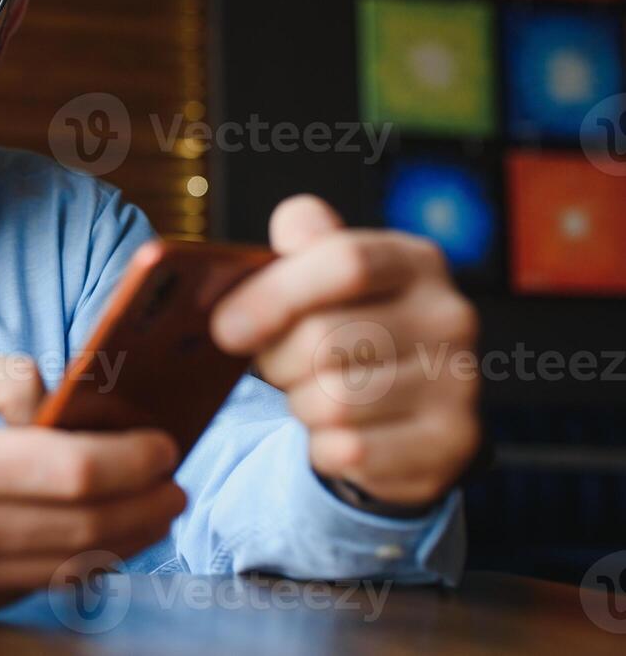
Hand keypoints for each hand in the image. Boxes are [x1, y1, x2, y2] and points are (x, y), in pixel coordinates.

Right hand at [0, 348, 185, 619]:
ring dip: (128, 539)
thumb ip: (8, 375)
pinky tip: (100, 533)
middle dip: (148, 504)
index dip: (133, 460)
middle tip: (175, 482)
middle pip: (88, 527)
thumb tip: (70, 403)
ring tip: (154, 509)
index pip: (75, 471)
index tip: (162, 445)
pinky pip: (37, 589)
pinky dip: (80, 563)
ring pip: (71, 568)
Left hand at [212, 194, 480, 507]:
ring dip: (300, 405)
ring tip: (309, 396)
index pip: (345, 262)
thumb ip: (304, 237)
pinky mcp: (450, 443)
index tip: (226, 328)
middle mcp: (449, 316)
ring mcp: (458, 383)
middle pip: (326, 338)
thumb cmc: (349, 328)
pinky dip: (322, 448)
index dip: (274, 295)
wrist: (407, 408)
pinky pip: (349, 450)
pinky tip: (333, 434)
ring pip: (335, 401)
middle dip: (277, 361)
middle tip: (276, 367)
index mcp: (415, 261)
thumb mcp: (326, 272)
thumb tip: (289, 232)